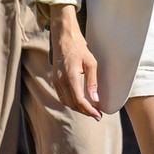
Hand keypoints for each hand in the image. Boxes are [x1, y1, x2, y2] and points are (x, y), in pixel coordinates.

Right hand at [49, 5, 102, 119]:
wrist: (64, 38)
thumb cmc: (80, 48)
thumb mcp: (91, 63)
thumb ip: (92, 83)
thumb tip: (95, 100)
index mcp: (70, 77)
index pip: (79, 101)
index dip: (89, 110)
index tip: (99, 115)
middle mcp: (60, 81)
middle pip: (72, 104)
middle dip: (85, 111)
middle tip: (97, 114)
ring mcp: (56, 81)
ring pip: (66, 102)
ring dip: (78, 108)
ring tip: (91, 110)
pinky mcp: (54, 80)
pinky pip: (62, 96)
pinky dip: (71, 102)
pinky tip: (80, 102)